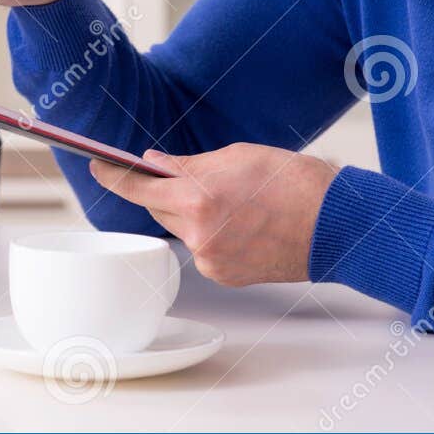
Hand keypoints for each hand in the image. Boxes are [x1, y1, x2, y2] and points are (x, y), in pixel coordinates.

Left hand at [90, 144, 339, 285]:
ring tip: (234, 202)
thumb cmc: (295, 183)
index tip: (97, 167)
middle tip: (196, 179)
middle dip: (168, 192)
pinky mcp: (224, 276)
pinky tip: (242, 224)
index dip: (113, 177)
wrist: (336, 225)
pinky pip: (202, 249)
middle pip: (159, 208)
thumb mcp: (237, 157)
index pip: (138, 188)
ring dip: (193, 213)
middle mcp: (199, 233)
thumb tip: (154, 165)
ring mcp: (211, 259)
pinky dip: (211, 234)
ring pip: (182, 229)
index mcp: (198, 197)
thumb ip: (188, 164)